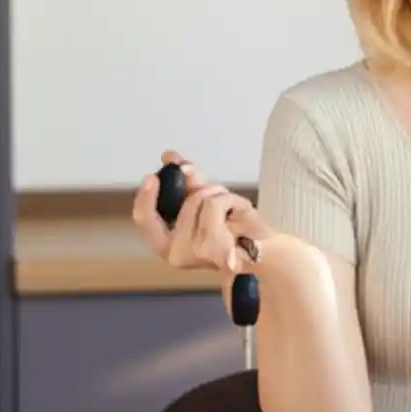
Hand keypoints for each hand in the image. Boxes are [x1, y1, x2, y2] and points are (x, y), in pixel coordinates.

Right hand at [131, 150, 273, 275]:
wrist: (265, 253)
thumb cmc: (238, 233)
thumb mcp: (208, 206)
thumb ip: (187, 183)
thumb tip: (170, 158)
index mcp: (168, 245)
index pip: (145, 220)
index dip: (145, 196)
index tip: (153, 175)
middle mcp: (175, 252)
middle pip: (182, 200)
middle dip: (203, 189)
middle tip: (219, 194)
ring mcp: (191, 251)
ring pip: (199, 197)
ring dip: (220, 195)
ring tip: (232, 212)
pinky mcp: (208, 247)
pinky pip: (213, 202)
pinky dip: (230, 200)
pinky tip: (238, 214)